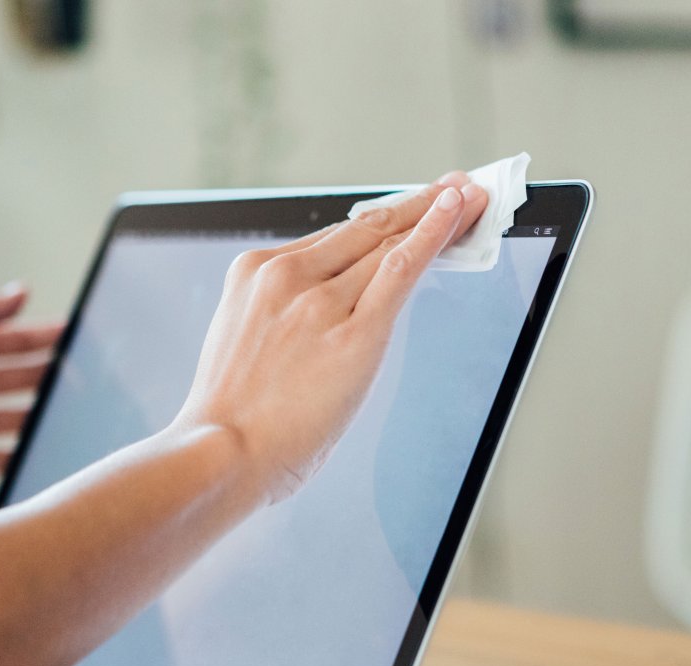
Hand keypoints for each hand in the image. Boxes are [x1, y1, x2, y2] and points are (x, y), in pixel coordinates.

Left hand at [0, 284, 63, 483]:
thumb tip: (25, 290)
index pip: (18, 341)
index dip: (48, 337)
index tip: (79, 335)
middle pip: (27, 378)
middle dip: (56, 375)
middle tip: (88, 376)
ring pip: (25, 417)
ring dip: (48, 415)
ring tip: (75, 412)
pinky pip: (8, 456)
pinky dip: (29, 454)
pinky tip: (50, 448)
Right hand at [174, 172, 488, 502]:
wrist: (219, 455)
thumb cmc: (231, 419)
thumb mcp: (245, 344)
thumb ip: (284, 321)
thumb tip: (327, 326)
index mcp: (254, 274)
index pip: (333, 237)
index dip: (379, 220)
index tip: (406, 206)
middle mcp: (287, 274)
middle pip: (366, 228)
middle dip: (416, 204)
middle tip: (454, 187)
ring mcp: (320, 300)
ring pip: (389, 243)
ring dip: (437, 214)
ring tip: (471, 198)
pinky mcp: (354, 332)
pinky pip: (402, 269)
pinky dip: (434, 234)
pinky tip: (458, 213)